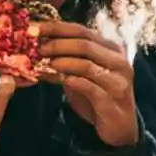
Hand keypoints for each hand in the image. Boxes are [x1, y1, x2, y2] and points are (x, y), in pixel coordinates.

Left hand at [38, 22, 137, 146]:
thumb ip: (68, 60)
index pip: (83, 31)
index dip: (58, 27)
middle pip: (85, 44)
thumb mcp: (82, 75)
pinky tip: (55, 80)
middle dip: (57, 44)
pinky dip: (68, 81)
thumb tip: (39, 48)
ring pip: (86, 64)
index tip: (35, 27)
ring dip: (61, 62)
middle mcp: (118, 61)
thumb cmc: (98, 98)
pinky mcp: (112, 99)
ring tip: (43, 64)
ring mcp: (117, 80)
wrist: (119, 127)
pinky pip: (87, 86)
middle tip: (37, 48)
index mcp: (112, 49)